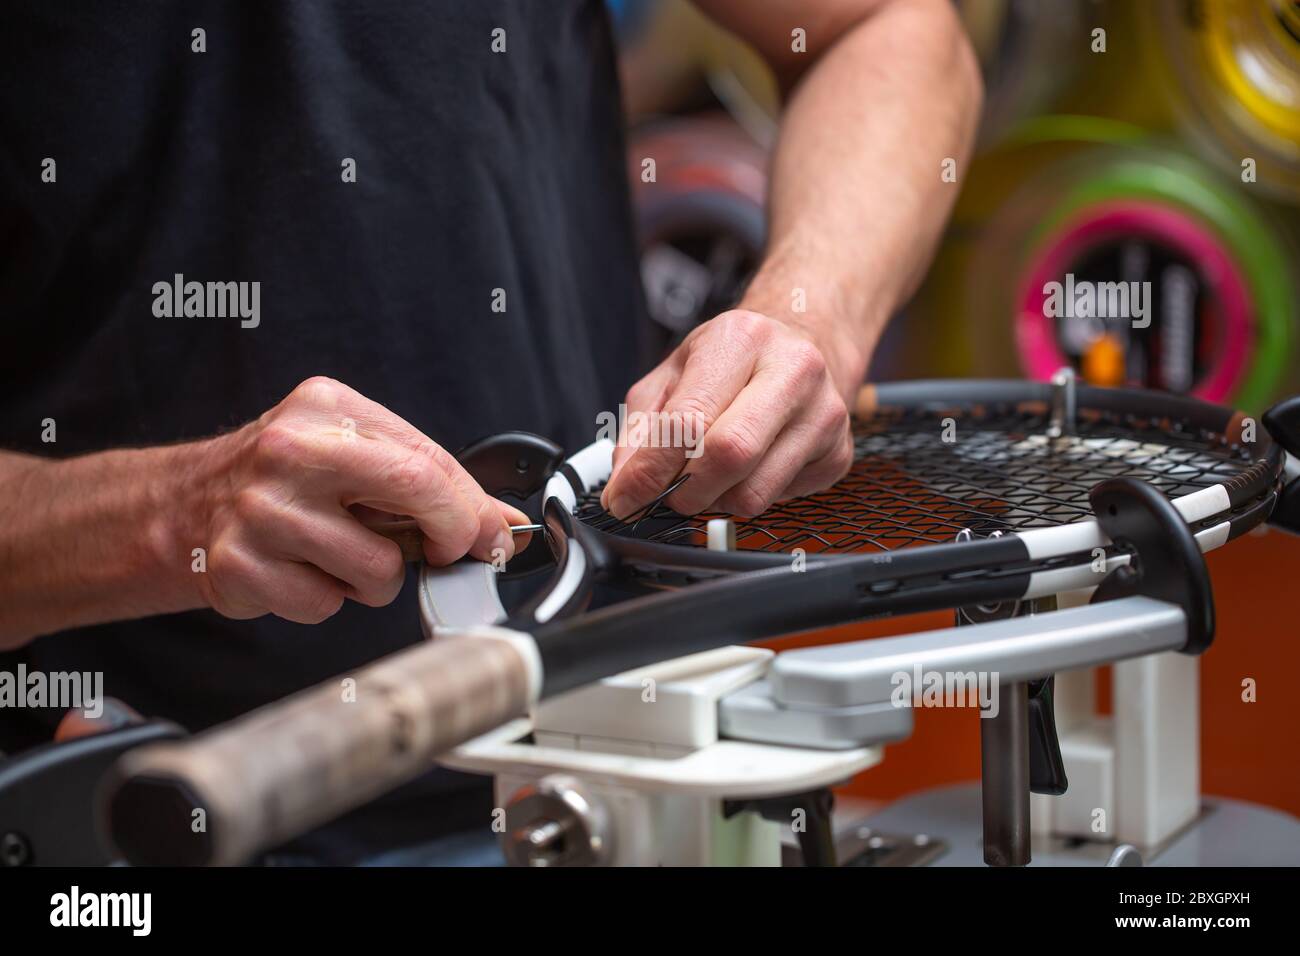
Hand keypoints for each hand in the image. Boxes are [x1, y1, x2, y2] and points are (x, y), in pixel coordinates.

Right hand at [184, 377, 527, 623]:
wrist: (179, 507)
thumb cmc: (284, 482)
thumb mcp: (352, 457)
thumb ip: (428, 483)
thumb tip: (502, 525)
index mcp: (326, 409)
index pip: (426, 458)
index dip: (471, 508)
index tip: (490, 537)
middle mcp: (290, 450)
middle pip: (414, 491)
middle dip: (447, 535)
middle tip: (441, 552)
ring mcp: (260, 508)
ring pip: (376, 568)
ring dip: (374, 578)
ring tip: (340, 556)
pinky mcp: (238, 564)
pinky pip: (326, 605)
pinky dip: (325, 599)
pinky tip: (300, 572)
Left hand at [601, 310, 860, 518]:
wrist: (808, 341)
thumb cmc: (735, 358)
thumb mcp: (675, 372)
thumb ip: (642, 428)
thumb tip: (625, 485)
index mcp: (741, 339)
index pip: (689, 420)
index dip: (649, 471)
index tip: (624, 499)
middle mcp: (793, 371)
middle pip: (731, 455)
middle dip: (686, 492)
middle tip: (668, 495)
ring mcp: (825, 414)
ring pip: (754, 493)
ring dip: (716, 501)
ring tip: (710, 477)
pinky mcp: (839, 454)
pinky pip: (778, 501)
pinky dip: (749, 495)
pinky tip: (751, 466)